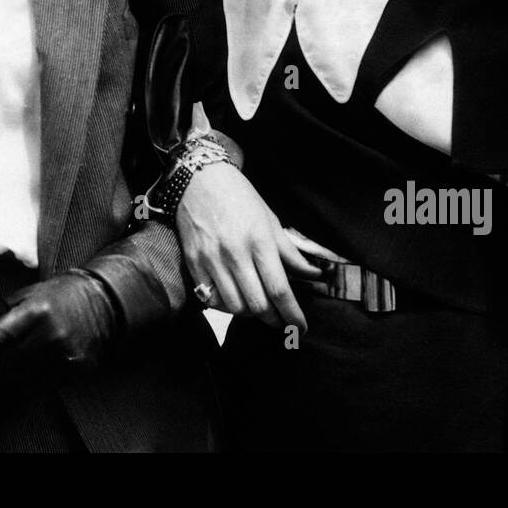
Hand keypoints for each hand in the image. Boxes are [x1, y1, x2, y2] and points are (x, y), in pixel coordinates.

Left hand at [0, 269, 116, 426]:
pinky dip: (10, 398)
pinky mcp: (72, 373)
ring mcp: (64, 359)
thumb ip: (2, 315)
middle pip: (1, 369)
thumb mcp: (31, 295)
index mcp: (36, 312)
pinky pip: (34, 392)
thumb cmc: (62, 294)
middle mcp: (51, 337)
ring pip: (16, 386)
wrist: (106, 302)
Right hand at [176, 161, 320, 329]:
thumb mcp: (270, 220)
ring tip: (259, 309)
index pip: (280, 289)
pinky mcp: (193, 264)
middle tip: (283, 322)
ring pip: (235, 307)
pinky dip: (227, 307)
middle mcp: (235, 253)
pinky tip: (235, 300)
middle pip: (258, 304)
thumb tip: (314, 274)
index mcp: (259, 240)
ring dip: (251, 314)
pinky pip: (212, 300)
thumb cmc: (239, 197)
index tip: (301, 328)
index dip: (292, 314)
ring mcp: (211, 260)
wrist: (198, 179)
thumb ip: (290, 252)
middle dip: (275, 320)